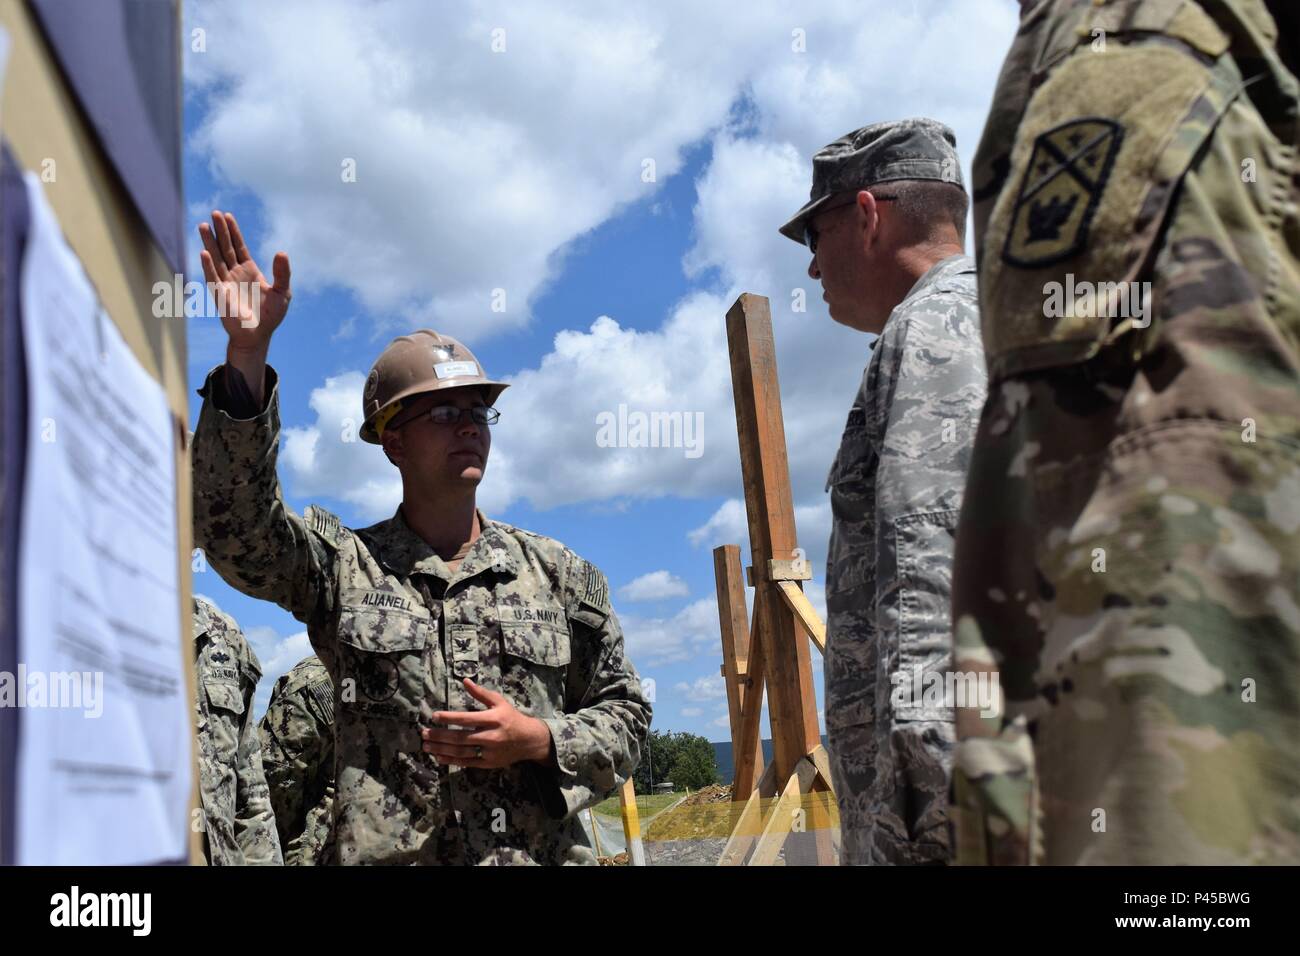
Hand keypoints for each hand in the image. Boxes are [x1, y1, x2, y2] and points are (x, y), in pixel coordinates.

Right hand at [197, 210, 291, 354]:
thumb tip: (282, 252)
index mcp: (249, 270)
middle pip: (225, 247)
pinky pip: (212, 276)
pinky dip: (208, 265)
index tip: (227, 216)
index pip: (239, 246)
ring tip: (203, 225)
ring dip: (209, 242)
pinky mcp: (219, 294)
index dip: (233, 231)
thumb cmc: (271, 316)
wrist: (258, 336)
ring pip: (216, 258)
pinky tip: (204, 252)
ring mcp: (225, 282)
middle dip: (220, 230)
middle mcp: (235, 273)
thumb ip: (283, 272)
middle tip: (214, 213)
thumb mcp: (283, 292)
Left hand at [422, 679, 553, 768]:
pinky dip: (451, 761)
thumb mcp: (499, 702)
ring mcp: (489, 752)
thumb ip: (481, 693)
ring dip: (442, 749)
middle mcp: (491, 736)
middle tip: (424, 733)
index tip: (434, 716)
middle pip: (461, 738)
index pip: (467, 719)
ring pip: (461, 752)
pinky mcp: (488, 763)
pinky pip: (467, 763)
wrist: (529, 740)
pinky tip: (439, 757)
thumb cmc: (511, 718)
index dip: (450, 718)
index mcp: (494, 719)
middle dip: (440, 736)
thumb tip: (464, 680)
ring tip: (426, 746)